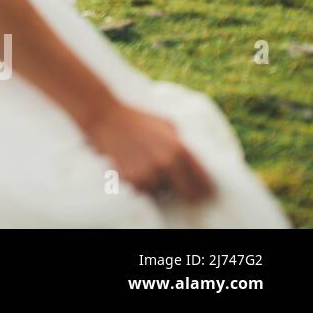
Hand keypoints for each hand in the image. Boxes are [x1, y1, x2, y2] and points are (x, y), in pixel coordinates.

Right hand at [84, 101, 214, 202]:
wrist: (106, 117)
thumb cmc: (137, 118)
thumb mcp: (168, 125)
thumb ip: (183, 144)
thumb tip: (197, 162)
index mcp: (180, 150)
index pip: (204, 182)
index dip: (206, 189)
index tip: (205, 192)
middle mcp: (167, 164)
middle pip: (189, 195)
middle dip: (187, 194)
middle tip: (181, 190)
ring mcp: (149, 174)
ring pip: (163, 193)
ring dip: (159, 186)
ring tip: (148, 169)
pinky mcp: (132, 180)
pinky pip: (144, 190)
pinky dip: (142, 184)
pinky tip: (135, 168)